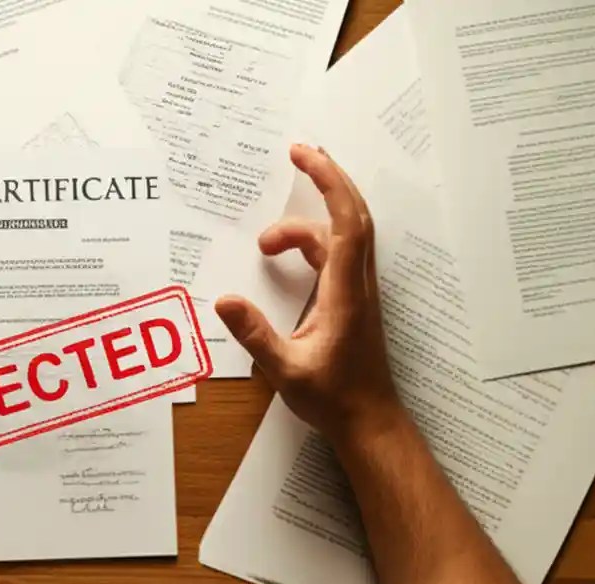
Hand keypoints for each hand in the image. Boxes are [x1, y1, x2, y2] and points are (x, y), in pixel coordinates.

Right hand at [215, 145, 400, 441]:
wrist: (369, 420)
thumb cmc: (333, 398)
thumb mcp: (286, 370)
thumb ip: (255, 335)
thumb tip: (225, 301)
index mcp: (346, 291)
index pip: (344, 222)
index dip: (328, 182)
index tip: (303, 156)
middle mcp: (357, 282)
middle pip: (352, 214)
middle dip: (328, 178)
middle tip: (298, 153)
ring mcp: (358, 289)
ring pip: (338, 236)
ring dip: (304, 225)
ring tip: (263, 245)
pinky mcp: (352, 299)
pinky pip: (334, 254)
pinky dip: (311, 241)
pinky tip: (284, 257)